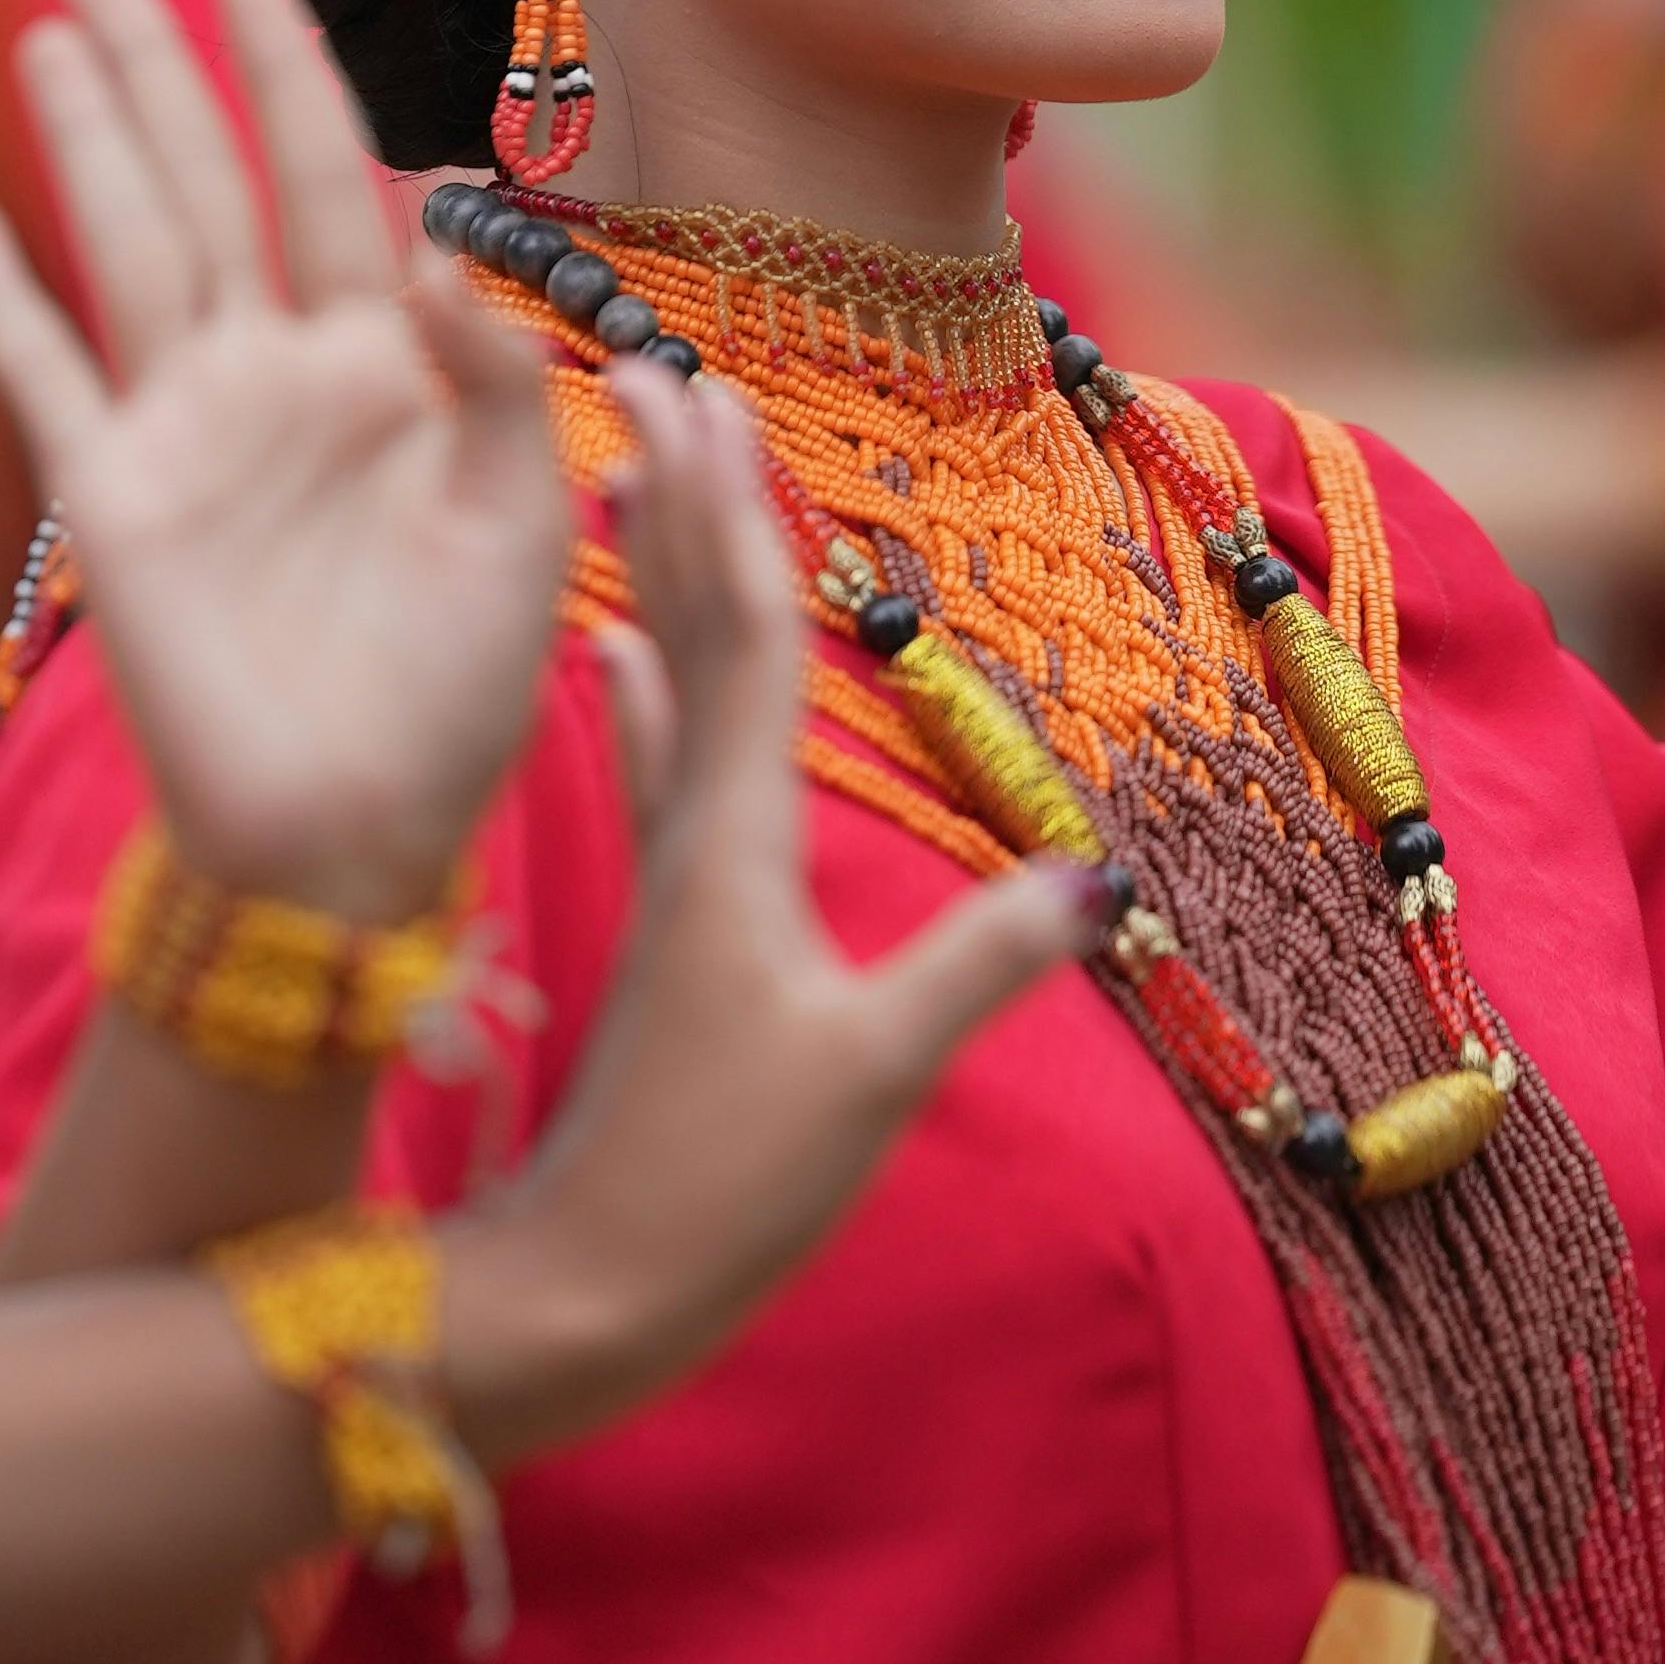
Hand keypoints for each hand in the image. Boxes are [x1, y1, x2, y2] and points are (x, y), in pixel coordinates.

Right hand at [0, 0, 570, 922]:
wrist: (365, 831)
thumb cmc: (468, 687)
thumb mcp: (528, 520)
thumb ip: (500, 377)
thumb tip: (453, 238)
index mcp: (387, 366)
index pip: (330, 182)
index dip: (290, 78)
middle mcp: (277, 374)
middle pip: (208, 182)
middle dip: (162, 69)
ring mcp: (188, 429)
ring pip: (129, 244)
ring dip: (89, 138)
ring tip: (50, 32)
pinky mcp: (115, 503)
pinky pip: (48, 376)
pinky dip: (4, 301)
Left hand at [458, 358, 1098, 1450]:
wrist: (575, 1297)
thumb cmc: (718, 1194)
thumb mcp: (870, 1079)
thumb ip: (974, 972)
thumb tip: (1089, 874)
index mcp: (738, 843)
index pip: (747, 639)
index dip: (736, 512)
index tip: (707, 392)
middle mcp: (694, 833)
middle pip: (694, 626)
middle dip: (682, 494)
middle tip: (655, 366)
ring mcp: (674, 877)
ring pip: (668, 681)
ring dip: (657, 566)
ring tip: (628, 459)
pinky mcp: (669, 931)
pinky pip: (656, 774)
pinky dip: (642, 696)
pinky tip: (612, 651)